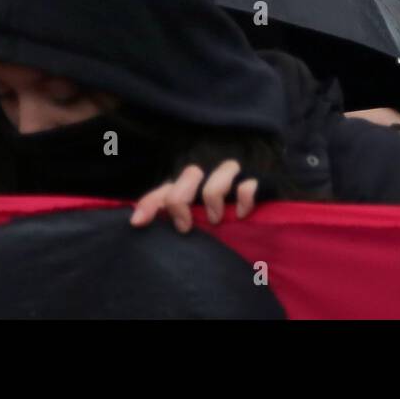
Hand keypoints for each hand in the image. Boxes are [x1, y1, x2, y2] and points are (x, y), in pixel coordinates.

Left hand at [130, 159, 259, 231]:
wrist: (264, 217)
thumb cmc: (221, 220)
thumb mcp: (192, 220)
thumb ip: (166, 215)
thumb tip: (136, 221)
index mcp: (191, 187)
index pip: (165, 189)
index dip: (150, 203)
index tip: (138, 223)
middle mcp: (211, 176)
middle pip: (191, 172)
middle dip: (182, 199)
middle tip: (185, 227)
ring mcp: (236, 177)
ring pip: (222, 171)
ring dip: (213, 197)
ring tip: (215, 220)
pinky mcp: (259, 182)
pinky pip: (248, 185)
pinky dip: (243, 199)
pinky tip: (241, 214)